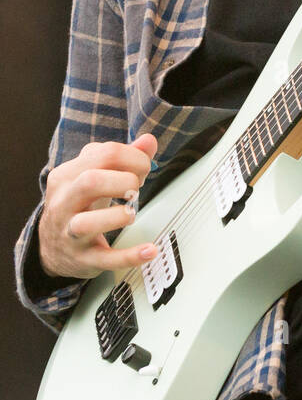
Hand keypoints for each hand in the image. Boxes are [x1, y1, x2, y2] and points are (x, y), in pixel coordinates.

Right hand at [38, 134, 158, 279]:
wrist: (53, 248)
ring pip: (87, 223)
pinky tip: (149, 250)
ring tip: (132, 214)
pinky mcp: (83, 259)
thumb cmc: (79, 205)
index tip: (144, 168)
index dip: (134, 158)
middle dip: (124, 181)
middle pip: (90, 181)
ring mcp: (71, 232)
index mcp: (68, 175)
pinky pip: (105, 259)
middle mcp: (65, 202)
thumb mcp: (95, 176)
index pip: (103, 154)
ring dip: (118, 216)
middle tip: (136, 190)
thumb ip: (123, 157)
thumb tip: (149, 140)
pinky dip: (130, 255)